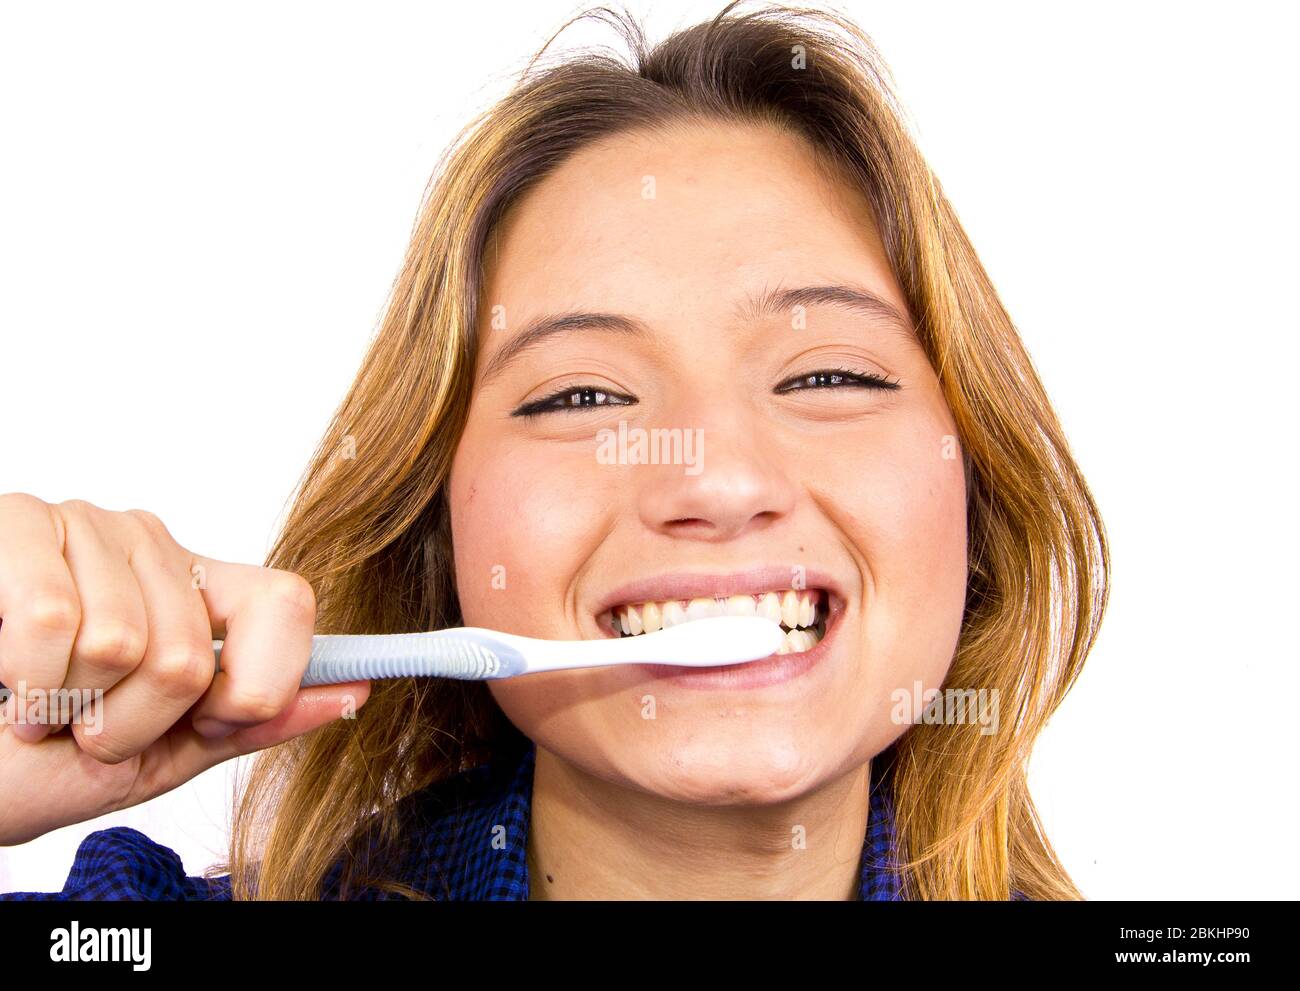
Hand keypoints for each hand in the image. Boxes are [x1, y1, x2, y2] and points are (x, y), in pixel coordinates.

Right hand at [0, 493, 369, 845]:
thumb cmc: (44, 756)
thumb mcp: (163, 752)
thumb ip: (253, 722)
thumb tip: (353, 688)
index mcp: (204, 592)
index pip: (288, 603)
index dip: (254, 685)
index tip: (204, 721)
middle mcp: (157, 544)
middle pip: (191, 656)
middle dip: (129, 725)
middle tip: (84, 721)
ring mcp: (89, 524)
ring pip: (122, 643)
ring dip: (67, 706)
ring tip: (41, 698)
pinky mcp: (21, 520)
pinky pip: (52, 619)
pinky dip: (24, 680)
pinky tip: (7, 677)